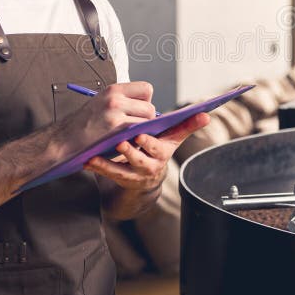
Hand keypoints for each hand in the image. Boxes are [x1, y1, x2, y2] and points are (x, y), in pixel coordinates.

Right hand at [51, 81, 156, 160]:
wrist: (64, 141)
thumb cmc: (83, 125)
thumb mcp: (102, 103)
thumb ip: (123, 101)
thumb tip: (147, 107)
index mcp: (113, 90)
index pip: (146, 89)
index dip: (146, 101)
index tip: (138, 110)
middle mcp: (115, 99)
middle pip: (150, 107)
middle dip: (146, 119)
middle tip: (134, 127)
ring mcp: (116, 114)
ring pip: (146, 122)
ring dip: (142, 130)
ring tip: (128, 135)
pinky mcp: (115, 131)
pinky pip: (138, 134)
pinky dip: (136, 140)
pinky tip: (125, 142)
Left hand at [83, 112, 209, 191]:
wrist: (146, 177)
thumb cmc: (157, 149)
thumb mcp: (172, 138)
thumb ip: (187, 125)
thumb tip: (207, 115)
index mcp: (163, 151)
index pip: (159, 147)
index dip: (150, 143)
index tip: (141, 136)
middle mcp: (151, 165)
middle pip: (142, 160)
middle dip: (132, 152)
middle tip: (121, 143)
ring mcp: (136, 174)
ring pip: (123, 170)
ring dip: (111, 162)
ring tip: (98, 153)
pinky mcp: (122, 179)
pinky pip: (109, 174)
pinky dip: (98, 167)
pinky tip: (88, 160)